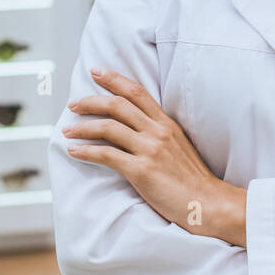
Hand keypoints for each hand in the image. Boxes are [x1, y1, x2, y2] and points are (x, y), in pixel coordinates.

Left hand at [61, 67, 245, 245]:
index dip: (114, 79)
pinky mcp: (142, 170)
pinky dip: (86, 151)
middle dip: (91, 101)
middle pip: (118, 105)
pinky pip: (107, 155)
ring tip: (67, 130)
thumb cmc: (192, 180)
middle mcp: (158, 131)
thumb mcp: (179, 147)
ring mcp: (150, 150)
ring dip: (82, 127)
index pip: (137, 92)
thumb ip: (160, 134)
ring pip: (108, 127)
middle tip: (73, 105)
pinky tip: (74, 151)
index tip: (96, 72)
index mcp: (167, 124)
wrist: (207, 203)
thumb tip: (136, 129)